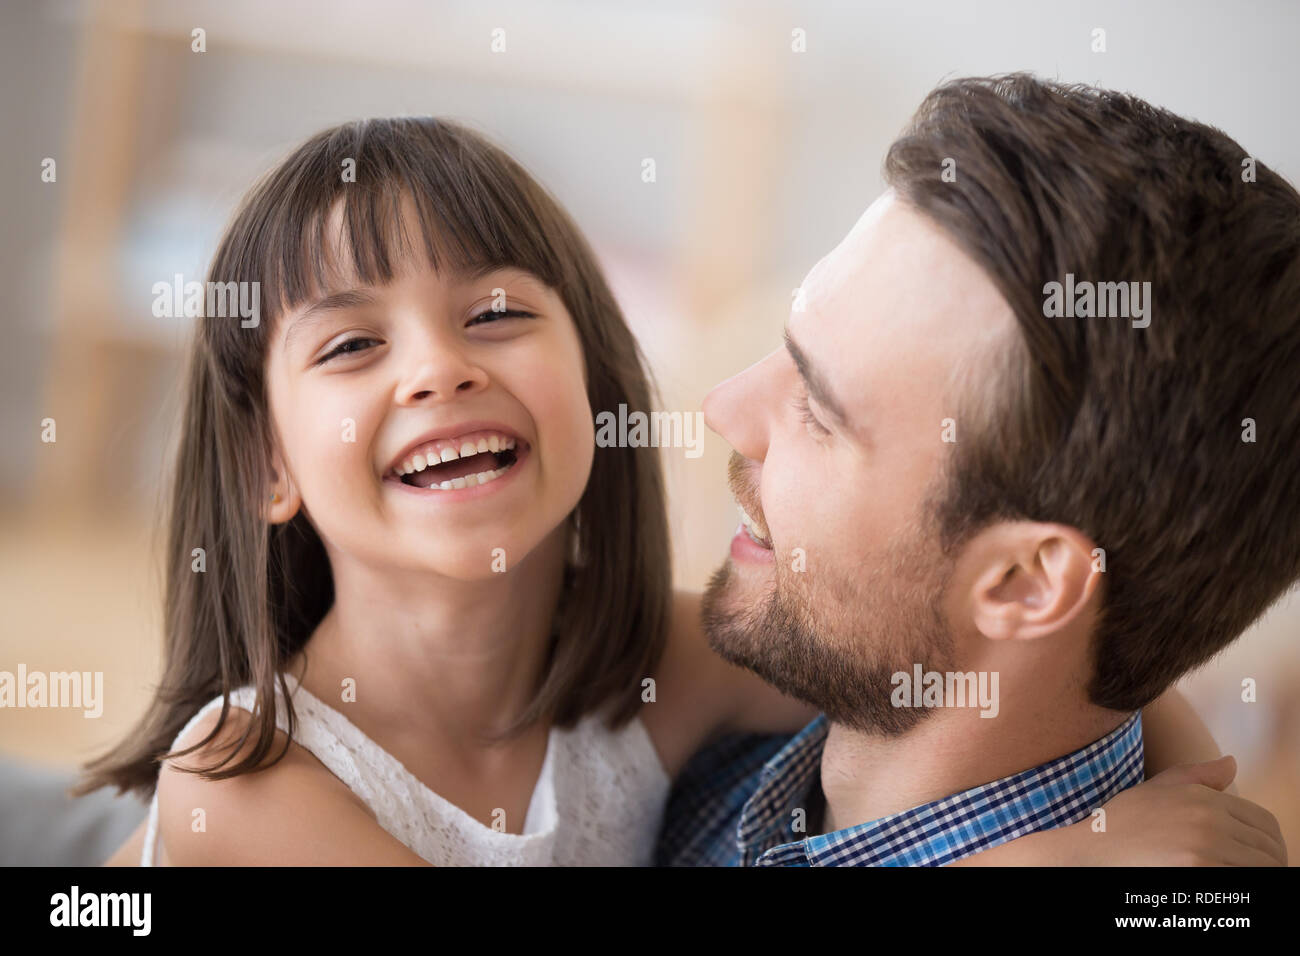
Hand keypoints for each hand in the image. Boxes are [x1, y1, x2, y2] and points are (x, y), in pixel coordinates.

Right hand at [1074, 755, 1286, 865]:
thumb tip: (1232, 764)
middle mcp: (1210, 820)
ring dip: (1259, 875)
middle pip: (1268, 850)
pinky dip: (1241, 885)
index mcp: (1205, 798)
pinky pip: (1240, 881)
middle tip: (1256, 871)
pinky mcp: (1198, 871)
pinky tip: (1229, 888)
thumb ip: (1199, 775)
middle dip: (1271, 863)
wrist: (1093, 845)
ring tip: (1242, 878)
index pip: (1265, 824)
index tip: (1266, 857)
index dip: (1272, 843)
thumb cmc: (1124, 820)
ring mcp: (1206, 848)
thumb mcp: (1159, 787)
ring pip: (1261, 868)